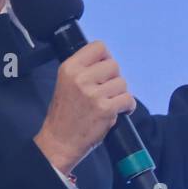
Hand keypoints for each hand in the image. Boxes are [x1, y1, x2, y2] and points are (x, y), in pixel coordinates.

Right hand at [33, 40, 136, 174]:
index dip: (105, 58)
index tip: (103, 71)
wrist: (59, 142)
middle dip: (114, 79)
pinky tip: (118, 111)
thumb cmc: (64, 114)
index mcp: (69, 68)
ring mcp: (93, 94)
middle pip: (114, 65)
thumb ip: (84, 70)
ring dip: (120, 94)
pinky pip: (128, 99)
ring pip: (122, 83)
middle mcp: (80, 78)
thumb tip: (107, 61)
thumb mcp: (66, 83)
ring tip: (109, 104)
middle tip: (105, 92)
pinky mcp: (105, 109)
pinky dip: (127, 107)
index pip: (99, 47)